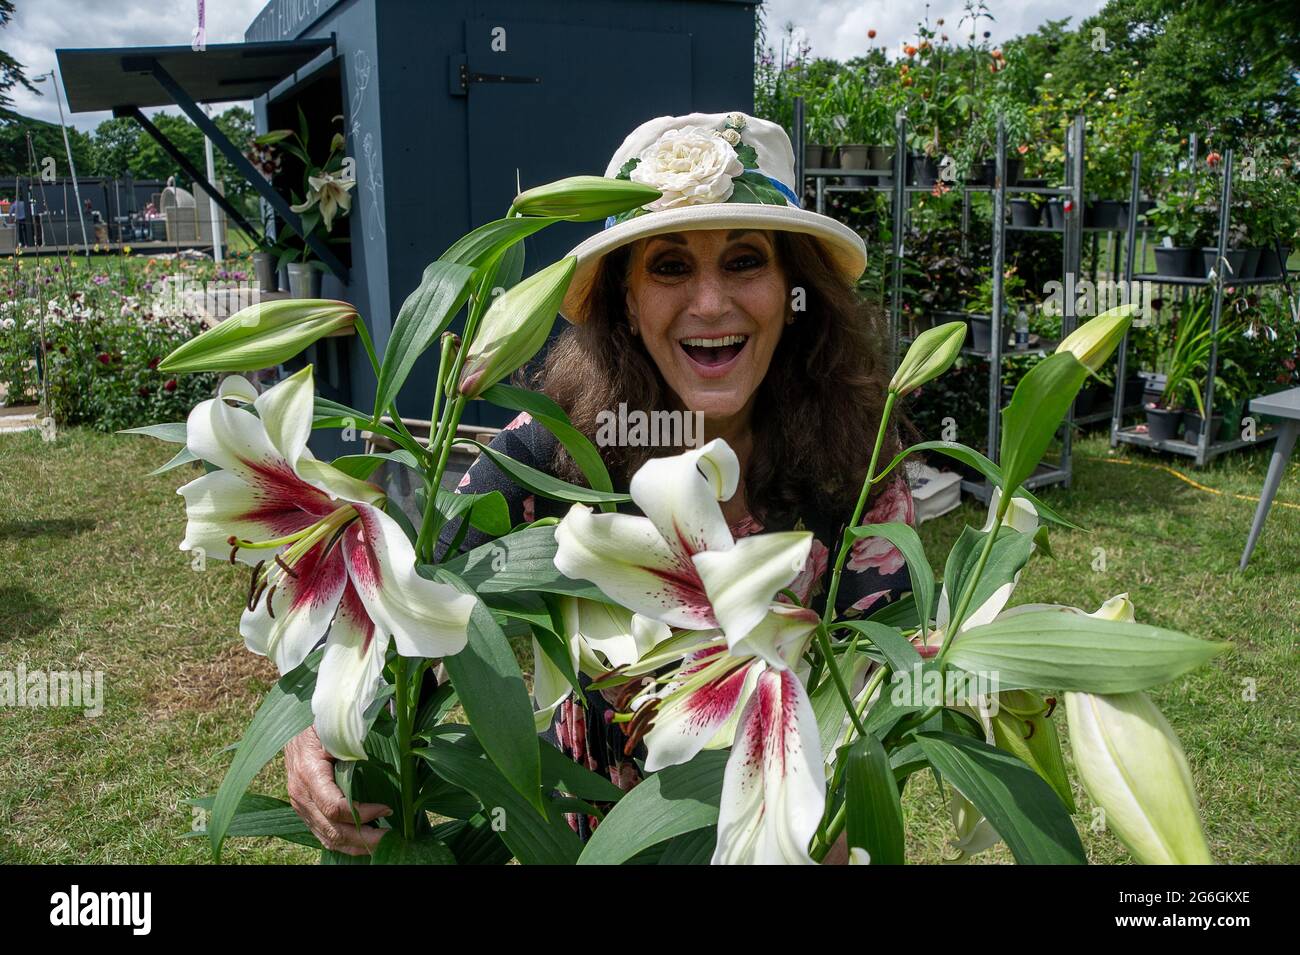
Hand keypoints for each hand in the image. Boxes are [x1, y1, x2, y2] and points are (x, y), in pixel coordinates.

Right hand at [285, 726, 391, 855]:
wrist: (290, 728)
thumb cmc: (317, 725)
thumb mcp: (333, 728)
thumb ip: (351, 741)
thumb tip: (374, 750)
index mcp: (309, 774)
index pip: (335, 807)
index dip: (362, 813)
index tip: (387, 808)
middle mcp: (302, 796)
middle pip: (333, 830)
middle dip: (364, 838)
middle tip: (391, 837)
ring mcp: (301, 807)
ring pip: (328, 838)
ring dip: (356, 845)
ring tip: (381, 843)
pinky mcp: (305, 811)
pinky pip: (323, 835)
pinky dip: (344, 843)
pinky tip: (363, 843)